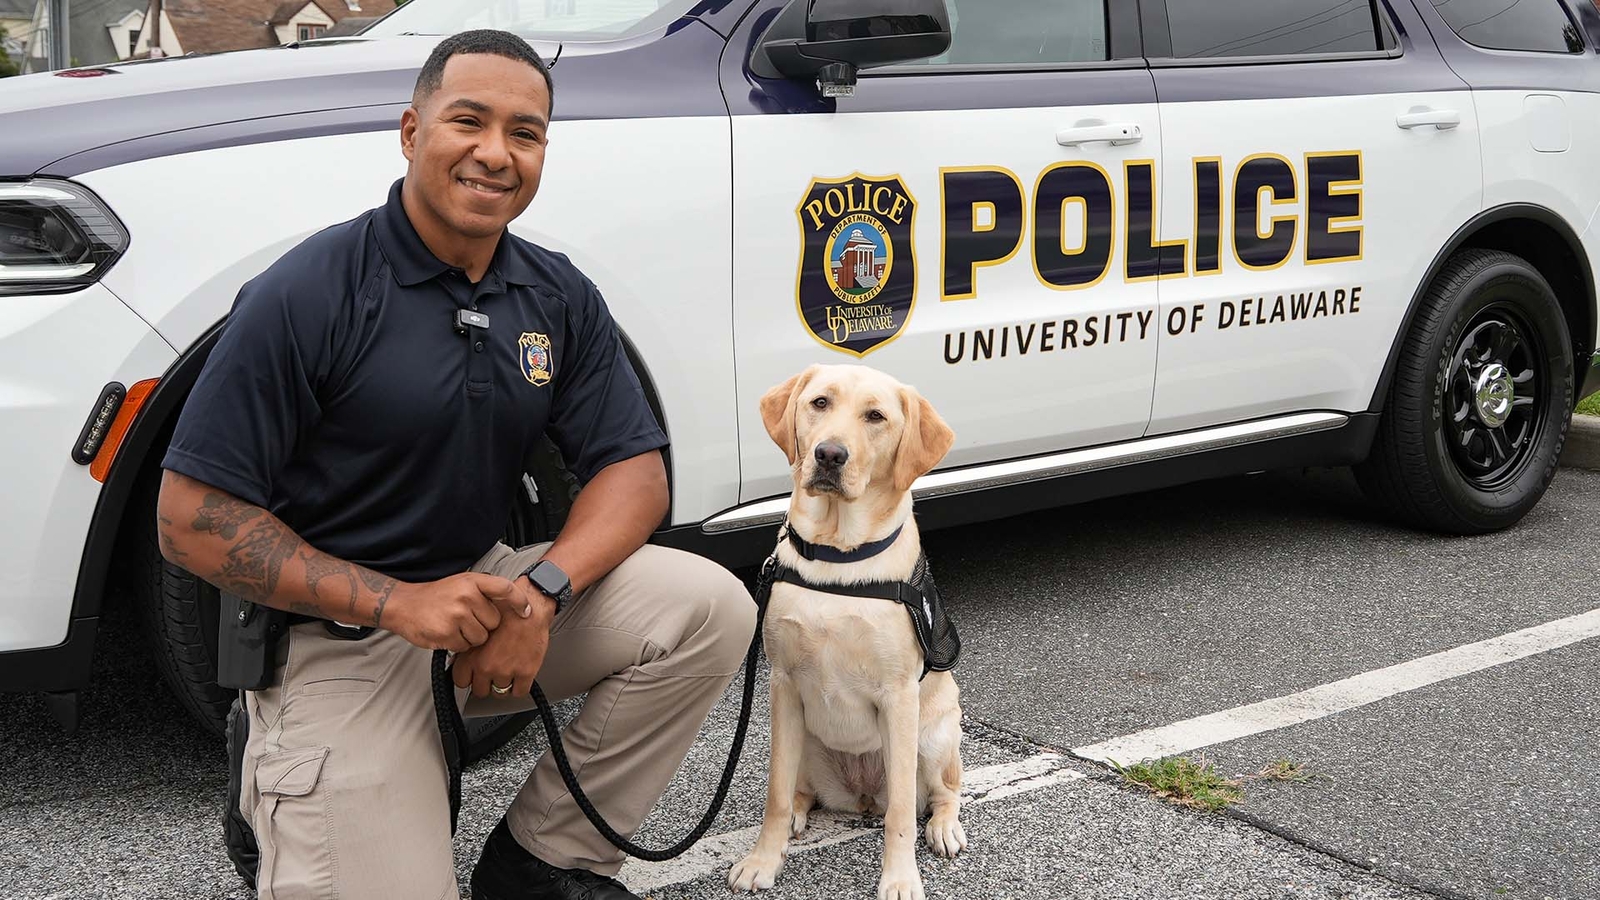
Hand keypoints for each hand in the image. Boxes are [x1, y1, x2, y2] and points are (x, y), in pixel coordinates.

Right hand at [383, 573, 531, 650]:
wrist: (404, 605)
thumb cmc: (436, 596)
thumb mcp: (461, 583)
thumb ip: (484, 591)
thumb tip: (513, 604)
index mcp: (472, 581)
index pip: (504, 589)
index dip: (519, 601)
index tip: (526, 612)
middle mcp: (466, 596)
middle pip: (494, 622)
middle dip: (484, 626)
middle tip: (466, 619)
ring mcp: (456, 615)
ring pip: (481, 638)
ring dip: (471, 637)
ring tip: (455, 625)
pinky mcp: (447, 633)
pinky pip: (465, 647)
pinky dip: (458, 645)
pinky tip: (447, 633)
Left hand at [452, 580, 553, 697]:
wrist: (531, 606)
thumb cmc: (507, 610)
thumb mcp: (477, 627)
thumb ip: (467, 647)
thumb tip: (459, 661)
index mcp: (471, 655)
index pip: (461, 681)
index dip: (469, 678)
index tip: (473, 675)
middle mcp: (486, 666)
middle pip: (480, 691)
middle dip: (486, 683)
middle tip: (492, 673)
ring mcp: (505, 671)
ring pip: (499, 692)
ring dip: (503, 684)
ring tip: (507, 670)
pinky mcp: (525, 673)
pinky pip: (519, 692)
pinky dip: (519, 686)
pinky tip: (519, 676)